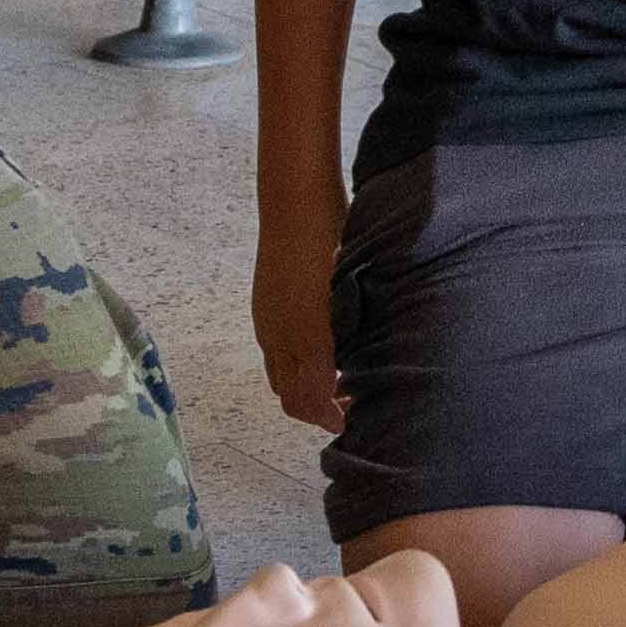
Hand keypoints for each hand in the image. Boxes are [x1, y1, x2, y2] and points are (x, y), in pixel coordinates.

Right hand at [252, 205, 343, 430]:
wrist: (297, 205)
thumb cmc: (335, 243)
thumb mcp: (355, 292)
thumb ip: (357, 337)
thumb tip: (361, 371)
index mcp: (307, 340)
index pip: (310, 401)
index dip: (330, 419)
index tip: (354, 421)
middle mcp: (281, 339)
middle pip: (290, 397)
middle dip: (316, 411)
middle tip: (349, 408)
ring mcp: (268, 323)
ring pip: (280, 376)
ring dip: (304, 389)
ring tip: (337, 381)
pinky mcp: (263, 309)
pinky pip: (274, 354)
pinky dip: (294, 366)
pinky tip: (321, 351)